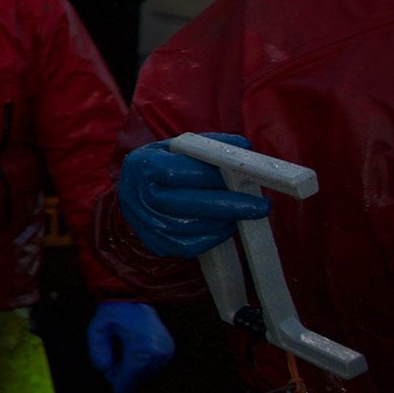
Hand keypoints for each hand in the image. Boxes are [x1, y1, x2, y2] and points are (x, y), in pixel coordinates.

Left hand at [85, 299, 173, 392]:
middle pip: (139, 378)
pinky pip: (155, 367)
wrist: (133, 297)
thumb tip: (104, 369)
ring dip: (134, 372)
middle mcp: (158, 352)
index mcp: (142, 348)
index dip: (120, 384)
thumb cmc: (113, 314)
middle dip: (125, 377)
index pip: (131, 377)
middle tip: (111, 369)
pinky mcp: (170, 350)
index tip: (113, 387)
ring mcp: (166, 351)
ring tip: (121, 359)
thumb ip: (97, 350)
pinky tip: (132, 355)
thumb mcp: (96, 330)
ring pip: (148, 374)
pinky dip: (143, 366)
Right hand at [116, 133, 272, 257]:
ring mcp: (147, 224)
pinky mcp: (157, 243)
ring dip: (224, 222)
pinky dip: (214, 237)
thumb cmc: (161, 165)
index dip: (210, 175)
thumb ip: (208, 146)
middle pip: (186, 204)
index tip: (241, 176)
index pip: (176, 172)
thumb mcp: (176, 148)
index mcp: (143, 166)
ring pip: (191, 228)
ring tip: (245, 213)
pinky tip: (227, 226)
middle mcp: (140, 197)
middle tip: (261, 206)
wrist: (132, 194)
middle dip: (229, 205)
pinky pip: (190, 246)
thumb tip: (244, 148)